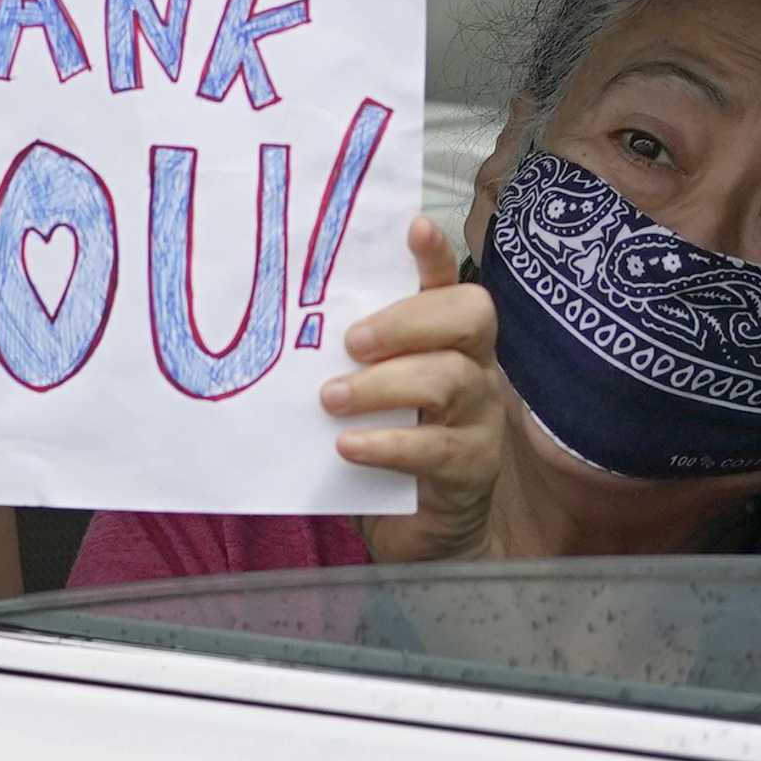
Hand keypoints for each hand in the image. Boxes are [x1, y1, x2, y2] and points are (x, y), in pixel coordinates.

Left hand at [326, 217, 509, 563]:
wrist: (419, 534)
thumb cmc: (383, 447)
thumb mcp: (362, 392)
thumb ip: (344, 361)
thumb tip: (279, 327)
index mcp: (445, 339)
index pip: (448, 282)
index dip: (435, 255)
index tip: (413, 226)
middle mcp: (473, 366)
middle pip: (470, 315)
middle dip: (408, 320)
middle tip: (350, 342)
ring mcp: (480, 416)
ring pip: (451, 378)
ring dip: (384, 385)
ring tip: (331, 399)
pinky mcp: (474, 467)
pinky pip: (437, 447)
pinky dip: (387, 443)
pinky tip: (348, 446)